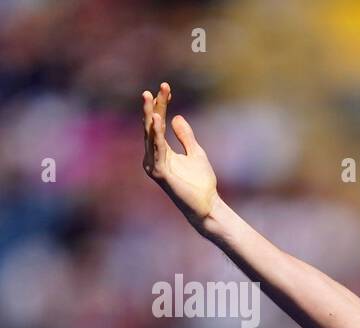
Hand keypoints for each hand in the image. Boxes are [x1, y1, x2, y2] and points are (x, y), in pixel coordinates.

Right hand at [141, 82, 217, 225]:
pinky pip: (157, 149)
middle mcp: (153, 156)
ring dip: (150, 116)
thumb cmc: (201, 183)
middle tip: (152, 89)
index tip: (165, 87)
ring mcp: (154, 164)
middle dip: (151, 107)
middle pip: (151, 126)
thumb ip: (186, 137)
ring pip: (150, 136)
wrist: (207, 205)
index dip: (161, 105)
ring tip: (150, 98)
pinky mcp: (160, 173)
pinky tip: (157, 119)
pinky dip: (156, 134)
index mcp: (161, 151)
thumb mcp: (196, 153)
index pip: (158, 123)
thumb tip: (177, 117)